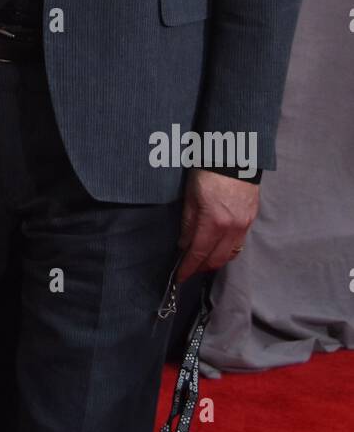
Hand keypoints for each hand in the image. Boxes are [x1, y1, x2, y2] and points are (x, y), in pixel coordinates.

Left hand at [175, 169, 259, 283]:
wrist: (233, 155)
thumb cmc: (207, 171)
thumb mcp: (190, 196)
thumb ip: (188, 223)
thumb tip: (184, 244)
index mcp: (214, 221)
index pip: (198, 253)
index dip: (188, 267)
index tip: (180, 277)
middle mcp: (232, 227)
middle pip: (217, 259)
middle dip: (202, 267)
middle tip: (190, 269)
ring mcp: (244, 224)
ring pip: (230, 253)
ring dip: (216, 260)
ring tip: (203, 260)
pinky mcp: (251, 219)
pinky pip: (239, 242)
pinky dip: (227, 249)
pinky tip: (218, 246)